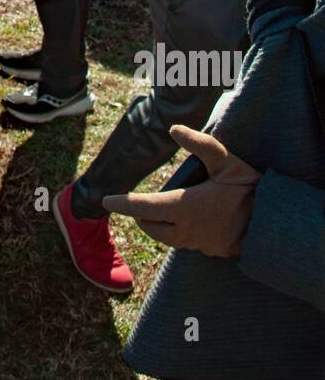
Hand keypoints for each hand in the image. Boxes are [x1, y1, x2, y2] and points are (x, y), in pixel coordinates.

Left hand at [102, 125, 261, 257]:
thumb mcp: (226, 160)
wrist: (274, 223)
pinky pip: (182, 242)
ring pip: (165, 236)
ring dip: (158, 224)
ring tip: (161, 208)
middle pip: (150, 225)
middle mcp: (185, 229)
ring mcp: (196, 243)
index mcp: (184, 207)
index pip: (143, 207)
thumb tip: (173, 129)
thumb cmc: (250, 189)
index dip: (122, 203)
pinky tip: (187, 219)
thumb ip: (199, 143)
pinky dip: (176, 231)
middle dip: (140, 214)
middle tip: (136, 202)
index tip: (105, 201)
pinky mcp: (207, 251)